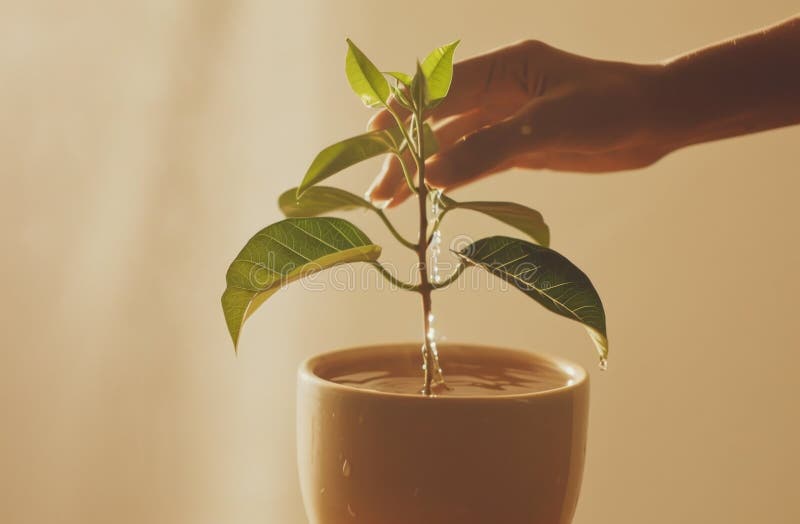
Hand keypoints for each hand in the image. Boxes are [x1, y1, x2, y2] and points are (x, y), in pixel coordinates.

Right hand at [366, 40, 665, 206]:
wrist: (658, 120)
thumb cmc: (612, 106)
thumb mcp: (550, 125)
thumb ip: (490, 148)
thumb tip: (434, 176)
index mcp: (503, 67)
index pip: (438, 89)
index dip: (401, 113)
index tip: (372, 138)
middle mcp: (499, 89)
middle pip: (437, 121)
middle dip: (406, 153)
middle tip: (380, 192)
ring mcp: (507, 119)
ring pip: (453, 146)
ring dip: (424, 171)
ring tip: (394, 203)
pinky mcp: (520, 146)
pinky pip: (476, 161)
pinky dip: (453, 179)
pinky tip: (431, 197)